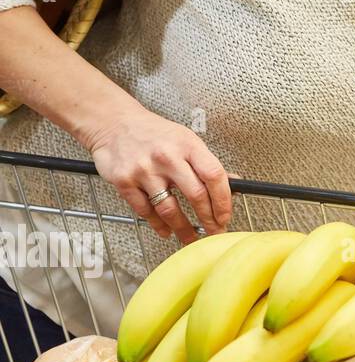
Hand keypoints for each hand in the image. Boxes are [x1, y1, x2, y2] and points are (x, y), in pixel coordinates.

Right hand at [84, 104, 232, 242]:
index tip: (225, 215)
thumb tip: (233, 182)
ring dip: (183, 228)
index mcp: (188, 145)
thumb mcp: (185, 140)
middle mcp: (167, 157)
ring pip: (169, 209)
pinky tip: (165, 230)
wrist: (114, 123)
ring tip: (191, 238)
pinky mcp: (125, 181)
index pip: (214, 175)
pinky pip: (145, 210)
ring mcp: (145, 170)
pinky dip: (158, 224)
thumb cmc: (154, 132)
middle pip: (195, 195)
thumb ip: (206, 163)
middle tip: (214, 232)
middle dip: (208, 219)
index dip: (224, 200)